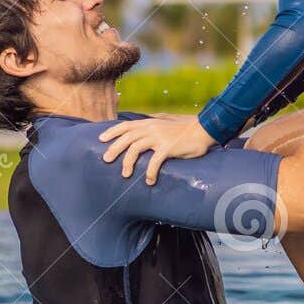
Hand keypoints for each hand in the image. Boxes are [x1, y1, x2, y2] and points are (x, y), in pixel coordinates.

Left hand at [98, 114, 215, 182]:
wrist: (203, 131)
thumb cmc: (184, 131)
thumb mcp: (165, 125)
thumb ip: (153, 128)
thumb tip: (142, 134)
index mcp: (149, 123)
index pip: (125, 125)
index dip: (112, 131)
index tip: (101, 139)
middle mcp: (151, 128)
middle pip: (126, 138)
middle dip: (114, 148)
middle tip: (106, 160)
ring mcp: (159, 137)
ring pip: (135, 149)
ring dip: (127, 163)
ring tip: (125, 174)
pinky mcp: (168, 148)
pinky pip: (153, 162)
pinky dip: (149, 173)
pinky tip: (149, 181)